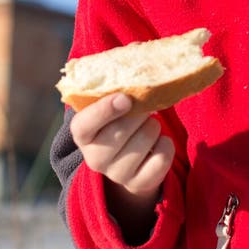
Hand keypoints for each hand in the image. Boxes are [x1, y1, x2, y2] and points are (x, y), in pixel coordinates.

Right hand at [70, 92, 175, 237]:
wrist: (127, 161)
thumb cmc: (119, 121)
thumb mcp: (110, 107)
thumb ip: (116, 90)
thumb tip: (140, 64)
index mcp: (82, 134)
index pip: (83, 125)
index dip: (104, 110)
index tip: (125, 98)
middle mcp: (94, 158)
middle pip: (121, 130)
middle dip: (139, 113)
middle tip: (143, 109)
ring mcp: (116, 174)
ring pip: (146, 139)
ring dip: (153, 127)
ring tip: (148, 127)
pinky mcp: (138, 184)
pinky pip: (161, 158)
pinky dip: (166, 145)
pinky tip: (159, 143)